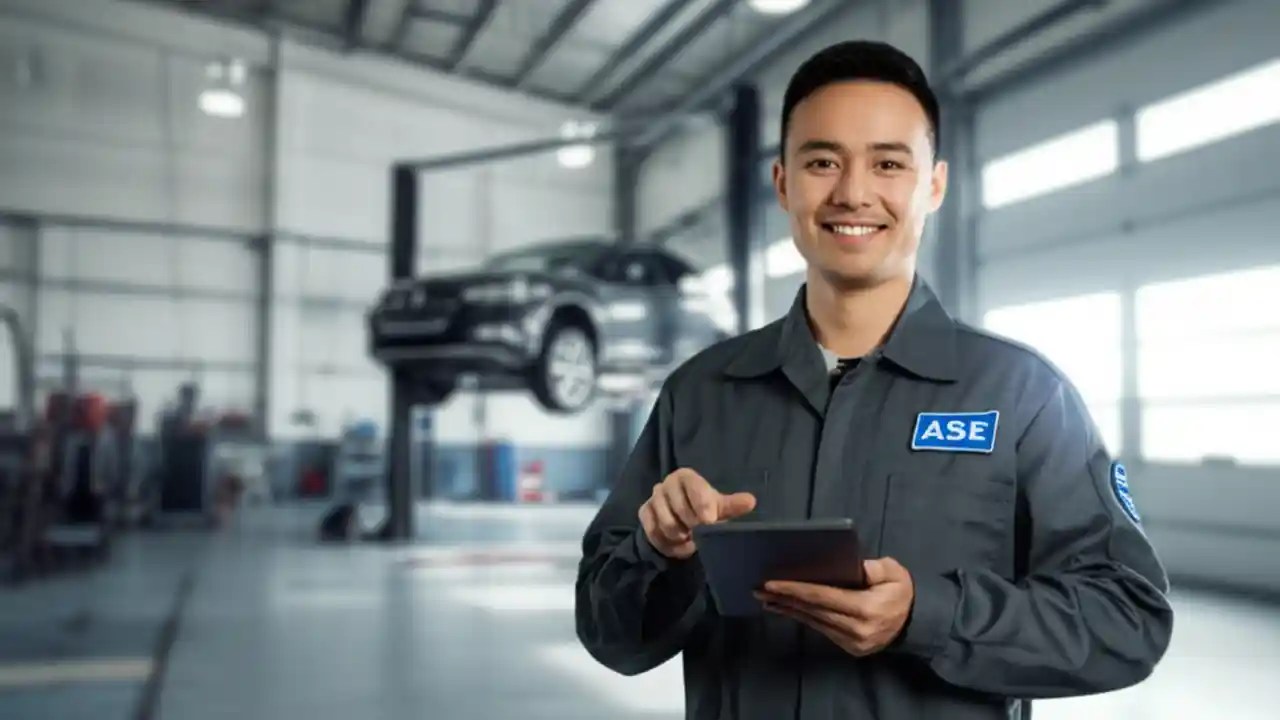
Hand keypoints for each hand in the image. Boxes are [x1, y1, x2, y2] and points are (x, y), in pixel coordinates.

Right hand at [639, 468, 755, 559]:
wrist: (682, 520)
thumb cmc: (704, 509)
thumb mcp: (719, 507)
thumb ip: (732, 505)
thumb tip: (750, 501)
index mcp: (685, 476)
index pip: (694, 487)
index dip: (703, 505)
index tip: (710, 522)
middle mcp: (666, 484)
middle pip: (680, 509)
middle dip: (693, 526)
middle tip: (702, 535)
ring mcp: (653, 499)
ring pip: (667, 524)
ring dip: (682, 538)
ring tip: (692, 541)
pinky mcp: (644, 514)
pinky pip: (654, 533)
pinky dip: (669, 545)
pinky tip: (680, 546)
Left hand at [754, 557, 914, 656]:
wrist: (917, 623)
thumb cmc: (901, 592)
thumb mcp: (894, 572)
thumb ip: (874, 568)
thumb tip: (851, 566)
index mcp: (866, 608)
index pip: (823, 597)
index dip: (796, 589)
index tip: (773, 583)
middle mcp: (856, 629)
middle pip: (813, 611)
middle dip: (785, 598)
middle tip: (759, 588)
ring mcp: (852, 642)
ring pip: (814, 623)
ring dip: (789, 610)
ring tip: (766, 599)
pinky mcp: (849, 648)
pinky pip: (821, 630)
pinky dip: (803, 618)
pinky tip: (787, 609)